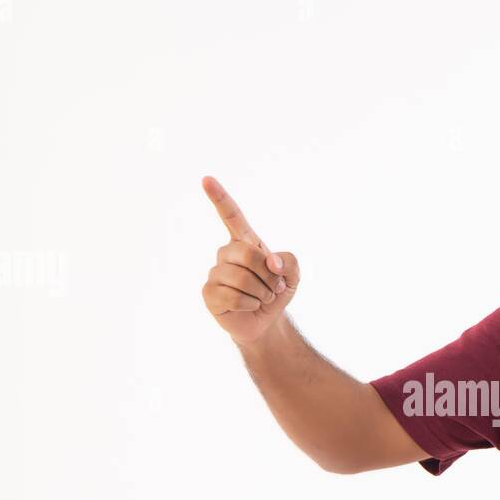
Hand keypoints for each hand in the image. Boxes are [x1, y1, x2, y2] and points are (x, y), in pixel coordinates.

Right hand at [200, 175, 300, 345]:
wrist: (265, 320)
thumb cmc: (276, 292)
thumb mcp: (293, 275)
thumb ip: (290, 261)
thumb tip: (271, 262)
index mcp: (244, 241)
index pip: (231, 215)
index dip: (219, 197)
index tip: (206, 179)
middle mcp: (226, 253)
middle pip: (247, 253)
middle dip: (268, 275)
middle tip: (273, 287)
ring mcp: (215, 272)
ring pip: (242, 278)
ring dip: (261, 293)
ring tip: (261, 298)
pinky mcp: (209, 292)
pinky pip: (233, 296)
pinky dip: (250, 304)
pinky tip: (248, 306)